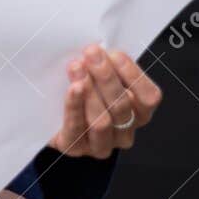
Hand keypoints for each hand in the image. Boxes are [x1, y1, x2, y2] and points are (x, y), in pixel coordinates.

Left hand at [48, 42, 163, 158]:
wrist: (49, 119)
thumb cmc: (80, 92)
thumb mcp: (99, 77)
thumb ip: (108, 66)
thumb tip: (102, 49)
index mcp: (139, 114)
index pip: (149, 97)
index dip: (133, 74)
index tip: (114, 53)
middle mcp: (124, 132)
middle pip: (123, 106)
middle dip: (107, 77)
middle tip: (92, 54)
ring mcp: (102, 145)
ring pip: (103, 121)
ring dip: (90, 91)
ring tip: (77, 67)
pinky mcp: (76, 148)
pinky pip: (76, 128)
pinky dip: (74, 106)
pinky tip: (72, 88)